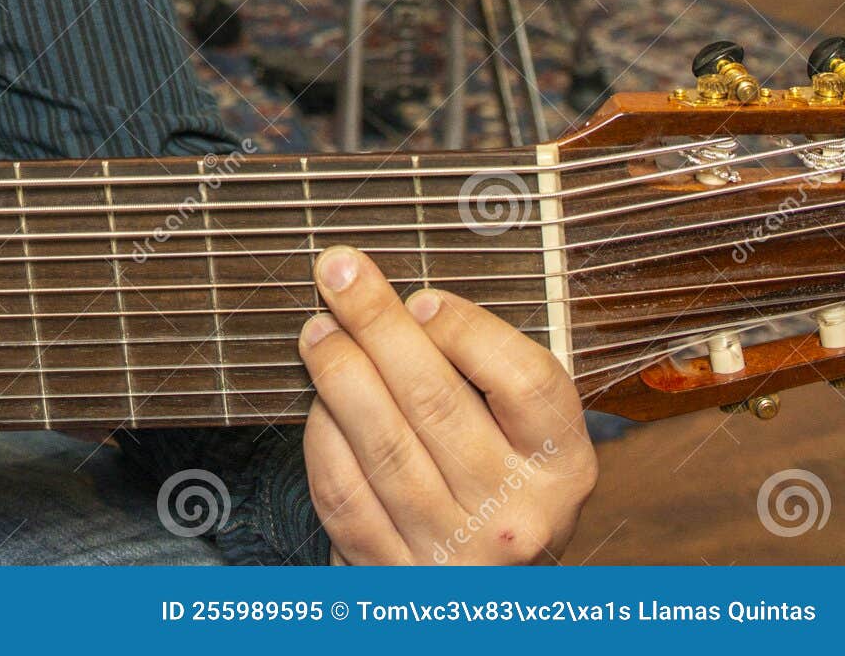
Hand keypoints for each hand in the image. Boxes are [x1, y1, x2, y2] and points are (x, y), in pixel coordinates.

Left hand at [297, 246, 596, 564]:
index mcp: (563, 466)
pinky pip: (345, 494)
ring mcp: (455, 552)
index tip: (421, 296)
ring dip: (339, 374)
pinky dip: (323, 439)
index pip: (524, 381)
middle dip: (377, 324)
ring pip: (384, 445)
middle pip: (437, 401)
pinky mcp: (394, 576)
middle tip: (338, 273)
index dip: (465, 328)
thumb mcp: (523, 443)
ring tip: (318, 332)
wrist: (483, 607)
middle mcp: (516, 514)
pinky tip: (318, 403)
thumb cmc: (495, 496)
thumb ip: (484, 382)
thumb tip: (407, 306)